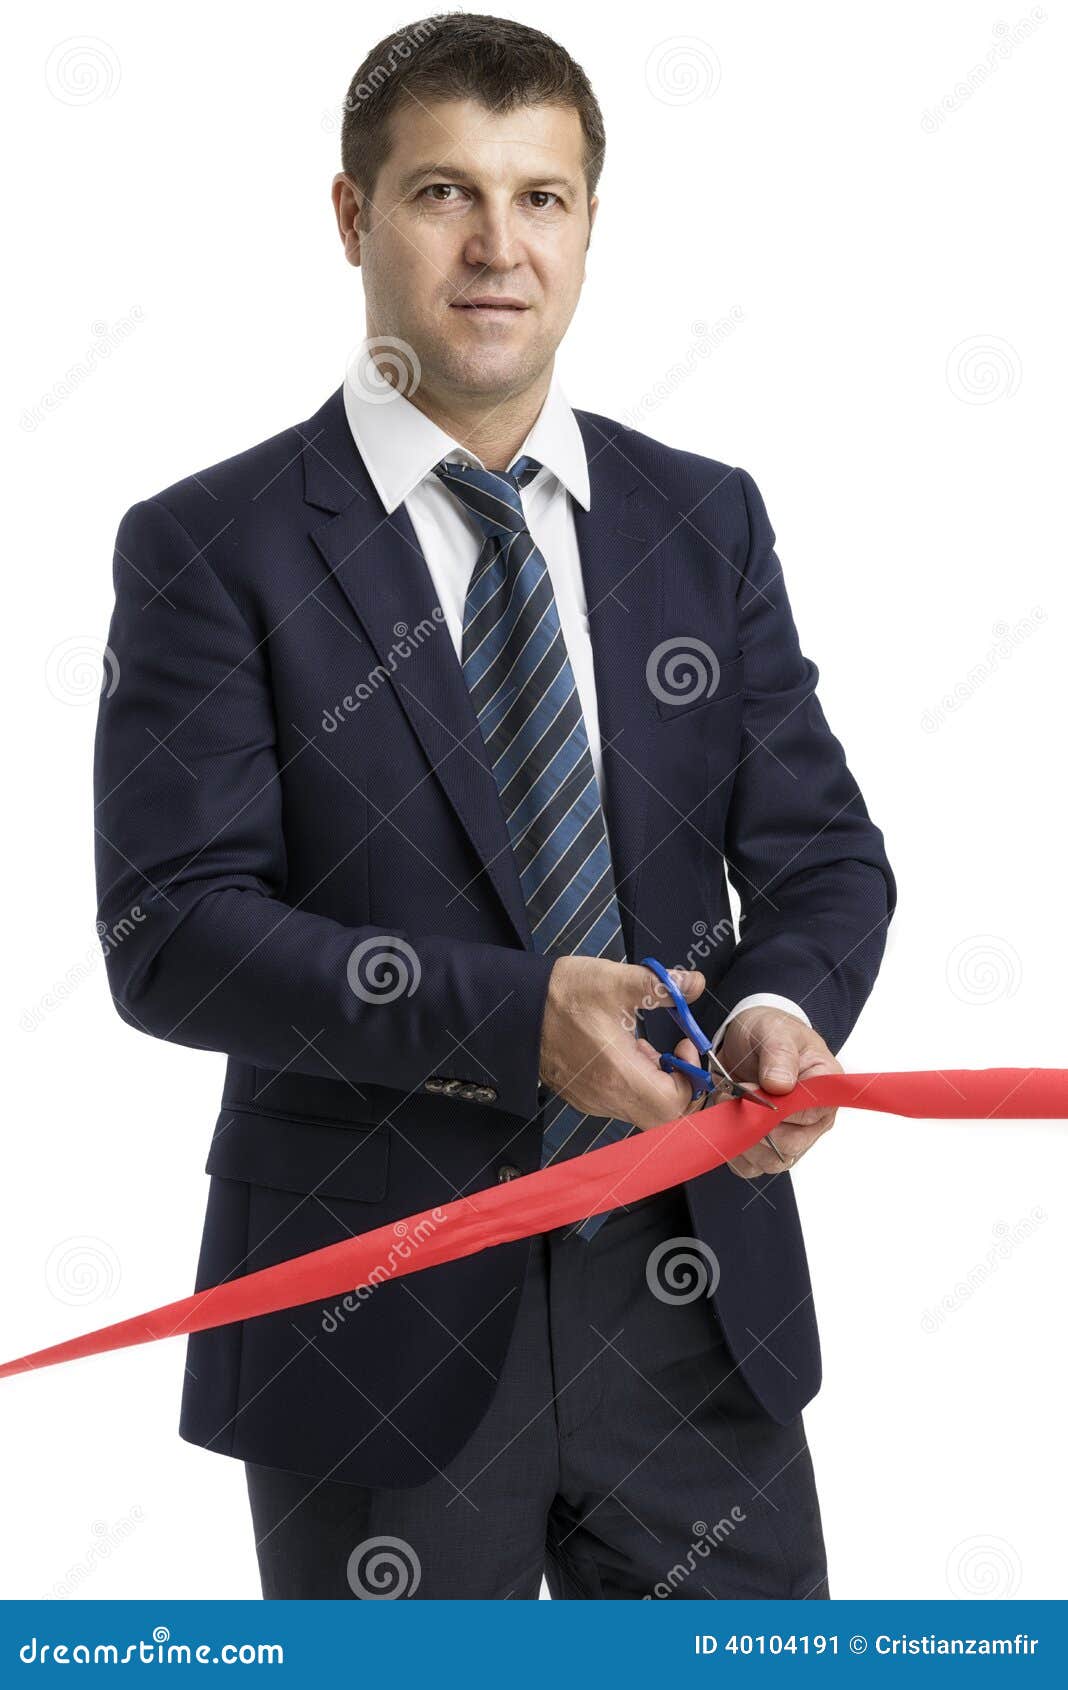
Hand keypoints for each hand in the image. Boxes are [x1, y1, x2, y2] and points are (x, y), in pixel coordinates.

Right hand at [538, 957, 707, 1129]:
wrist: (517, 1007)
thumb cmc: (563, 995)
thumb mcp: (616, 980)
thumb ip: (663, 985)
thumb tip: (694, 983)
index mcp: (618, 1075)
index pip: (673, 1105)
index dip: (690, 1078)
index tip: (683, 1045)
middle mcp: (607, 1098)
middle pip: (663, 1117)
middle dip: (680, 1085)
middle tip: (676, 1053)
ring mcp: (594, 1102)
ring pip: (643, 1111)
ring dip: (657, 1083)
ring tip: (646, 1047)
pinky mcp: (584, 1098)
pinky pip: (623, 1102)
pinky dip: (636, 1083)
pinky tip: (627, 1052)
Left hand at [671, 1006, 841, 1177]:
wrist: (749, 1040)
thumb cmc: (770, 1032)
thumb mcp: (774, 1030)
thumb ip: (779, 1054)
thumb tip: (780, 1086)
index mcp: (826, 1090)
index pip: (809, 1116)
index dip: (775, 1108)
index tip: (747, 1090)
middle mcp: (814, 1120)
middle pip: (789, 1146)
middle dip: (753, 1124)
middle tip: (729, 1096)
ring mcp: (792, 1138)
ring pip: (769, 1161)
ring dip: (739, 1137)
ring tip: (725, 1104)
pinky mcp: (767, 1148)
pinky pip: (750, 1167)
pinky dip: (732, 1150)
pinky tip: (724, 1124)